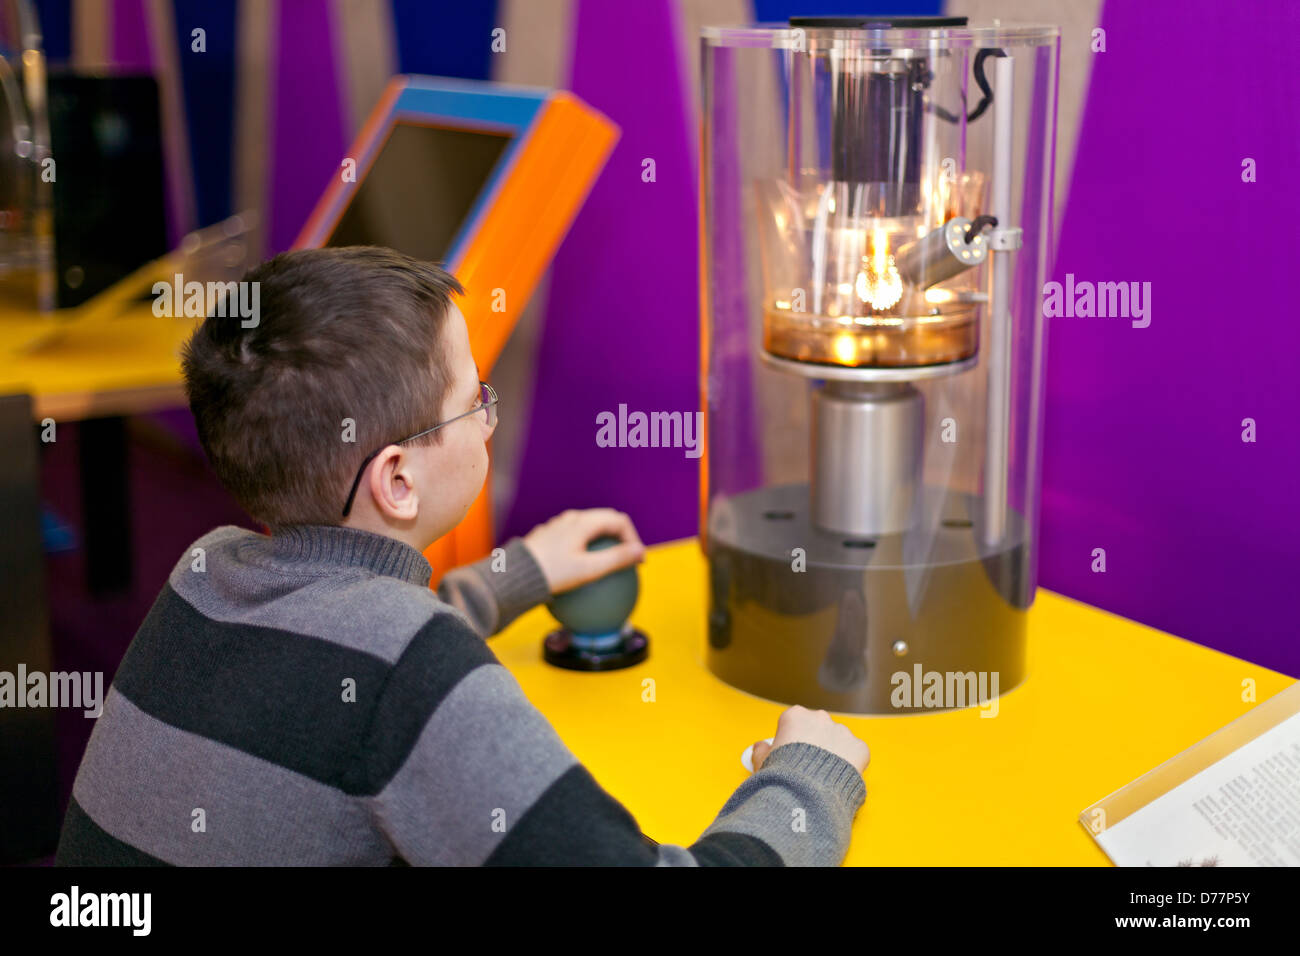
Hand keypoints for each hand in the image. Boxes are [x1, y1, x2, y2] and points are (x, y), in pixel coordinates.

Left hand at [522, 508, 646, 594]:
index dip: (633, 537)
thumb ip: (616, 559)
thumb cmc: (552, 573)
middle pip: (604, 521)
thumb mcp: (588, 570)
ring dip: (601, 542)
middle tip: (628, 559)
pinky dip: (584, 550)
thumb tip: (640, 553)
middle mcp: (570, 519)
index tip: (638, 560)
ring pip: (587, 529)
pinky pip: (571, 541)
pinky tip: (580, 573)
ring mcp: (556, 527)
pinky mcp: (545, 539)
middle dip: (620, 537)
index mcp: (583, 522)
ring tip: (607, 564)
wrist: (513, 577)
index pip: (618, 520)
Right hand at [751, 706, 869, 774]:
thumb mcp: (762, 762)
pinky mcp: (859, 747)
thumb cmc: (783, 778)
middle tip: (809, 767)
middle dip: (815, 743)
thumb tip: (760, 747)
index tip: (790, 755)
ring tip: (824, 777)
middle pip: (818, 728)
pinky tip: (839, 779)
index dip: (792, 740)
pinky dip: (851, 765)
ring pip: (838, 740)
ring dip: (834, 753)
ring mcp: (841, 731)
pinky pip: (856, 754)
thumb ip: (761, 750)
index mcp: (795, 716)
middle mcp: (820, 718)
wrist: (807, 796)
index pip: (794, 723)